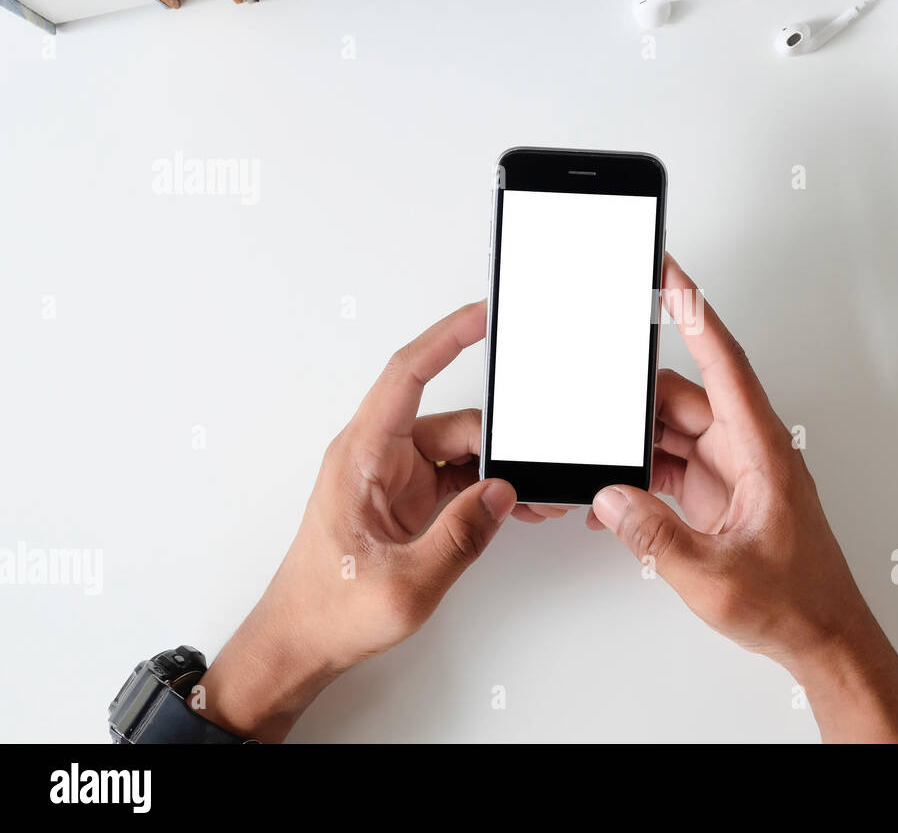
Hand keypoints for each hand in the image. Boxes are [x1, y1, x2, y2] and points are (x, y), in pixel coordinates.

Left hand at [196, 301, 563, 740]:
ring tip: (532, 499)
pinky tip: (514, 508)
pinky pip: (459, 477)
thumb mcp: (405, 582)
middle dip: (500, 442)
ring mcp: (395, 477)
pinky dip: (488, 490)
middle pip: (453, 423)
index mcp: (361, 457)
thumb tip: (502, 494)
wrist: (302, 642)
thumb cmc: (328, 610)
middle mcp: (377, 457)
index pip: (406, 375)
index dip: (447, 338)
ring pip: (462, 451)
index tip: (483, 316)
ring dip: (498, 471)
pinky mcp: (409, 499)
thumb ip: (460, 536)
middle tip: (536, 465)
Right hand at [588, 256, 897, 742]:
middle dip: (634, 400)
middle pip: (683, 398)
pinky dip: (642, 474)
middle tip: (594, 398)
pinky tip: (616, 496)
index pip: (724, 362)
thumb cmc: (796, 603)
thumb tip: (612, 499)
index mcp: (762, 450)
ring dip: (635, 443)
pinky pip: (672, 464)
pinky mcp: (720, 494)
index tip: (670, 271)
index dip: (695, 312)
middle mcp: (749, 450)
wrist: (824, 638)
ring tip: (597, 458)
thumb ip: (657, 537)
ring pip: (673, 430)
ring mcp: (733, 471)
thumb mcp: (715, 576)